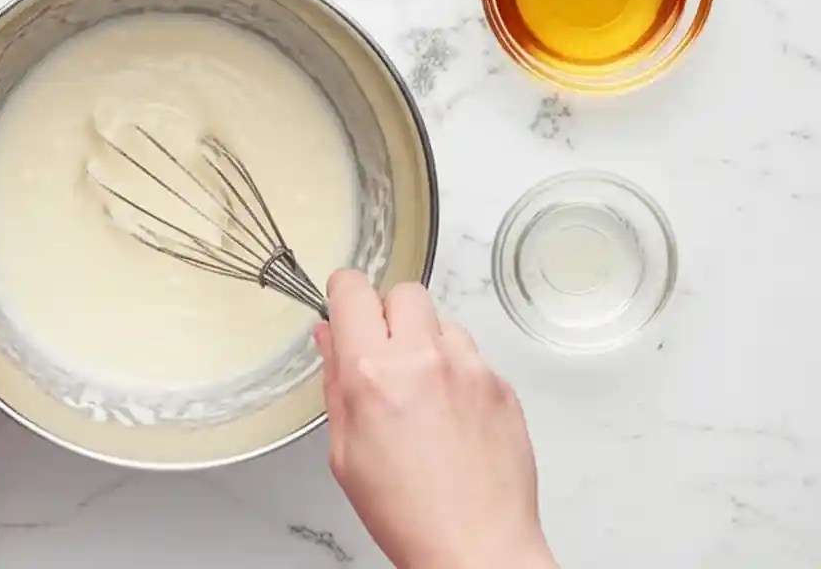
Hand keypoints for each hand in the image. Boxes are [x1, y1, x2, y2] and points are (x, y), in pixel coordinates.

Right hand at [315, 271, 554, 568]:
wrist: (476, 548)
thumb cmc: (408, 514)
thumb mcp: (345, 452)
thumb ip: (336, 383)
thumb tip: (329, 340)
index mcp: (372, 374)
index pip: (353, 290)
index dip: (344, 292)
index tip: (344, 302)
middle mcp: (423, 360)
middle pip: (404, 291)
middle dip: (389, 313)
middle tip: (384, 351)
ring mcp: (470, 370)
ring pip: (443, 321)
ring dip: (427, 343)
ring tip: (422, 393)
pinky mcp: (502, 385)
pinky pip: (473, 356)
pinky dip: (458, 373)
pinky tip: (451, 416)